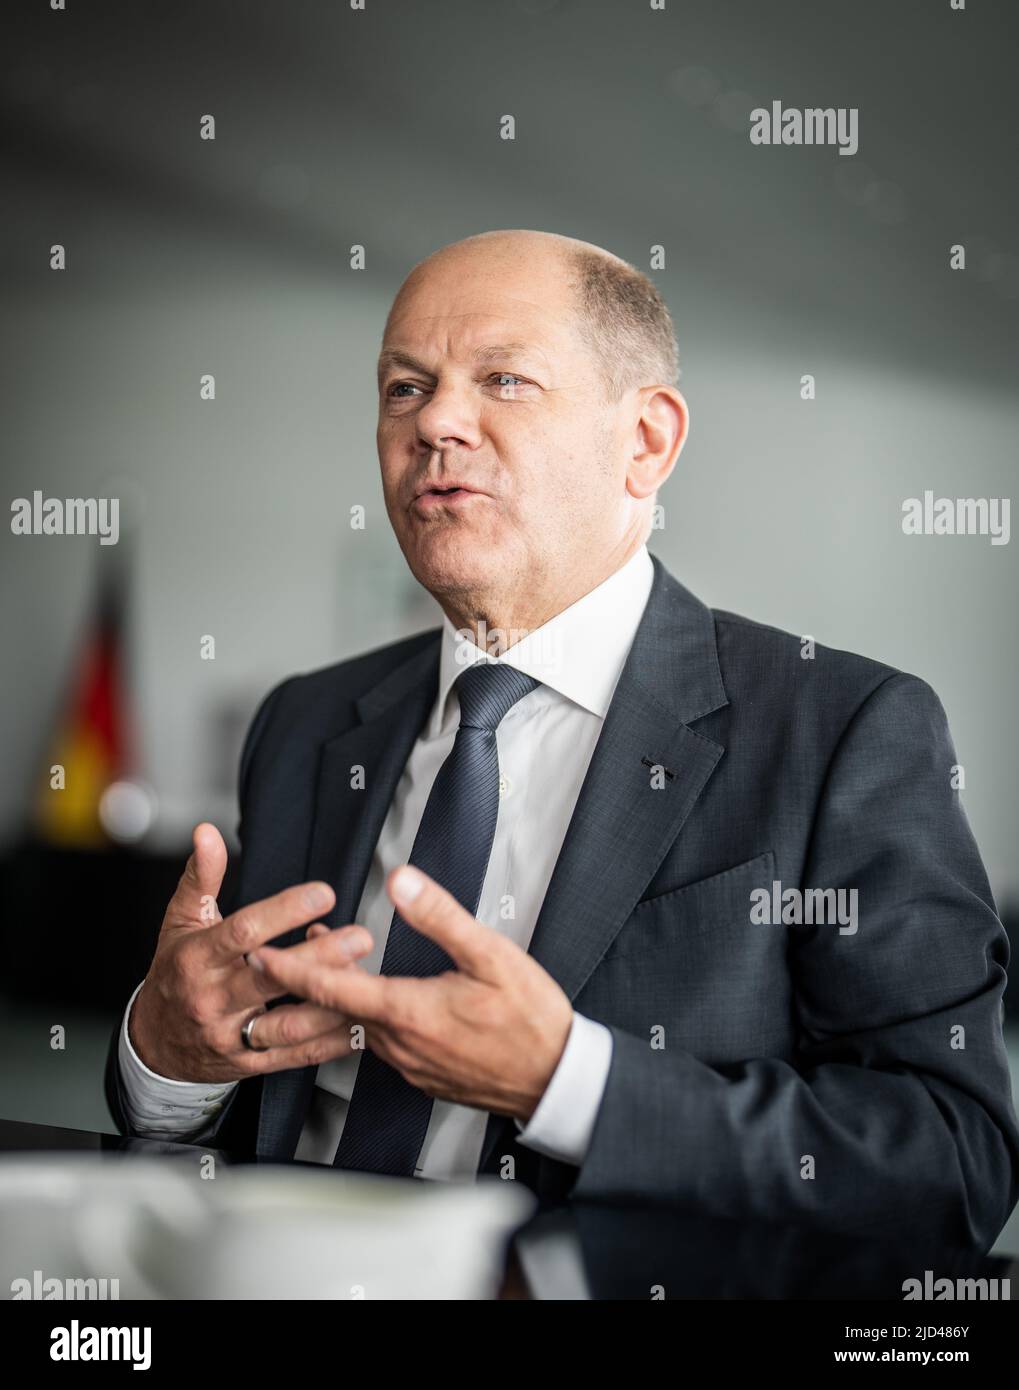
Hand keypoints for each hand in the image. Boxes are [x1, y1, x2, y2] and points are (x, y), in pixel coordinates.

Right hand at [128, 823, 372, 1083]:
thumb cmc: (174, 972)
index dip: (284, 912)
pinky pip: (295, 1056)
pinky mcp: (249, 1064)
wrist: (154, 1043)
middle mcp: (213, 998)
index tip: (323, 894)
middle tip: (359, 937)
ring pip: (287, 1023)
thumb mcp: (180, 921)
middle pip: (271, 978)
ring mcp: (231, 1035)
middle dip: (319, 957)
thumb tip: (207, 832)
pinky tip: (361, 1024)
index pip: (243, 932)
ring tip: (368, 979)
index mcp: (198, 958)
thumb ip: (201, 876)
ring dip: (331, 1003)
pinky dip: (331, 1043)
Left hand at [250, 865, 573, 1122]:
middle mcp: (400, 1045)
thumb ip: (440, 916)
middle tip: (269, 970)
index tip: (259, 951)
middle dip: (296, 993)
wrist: (556, 1080)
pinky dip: (361, 1021)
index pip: (334, 988)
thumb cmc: (530, 1018)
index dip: (292, 968)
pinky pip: (379, 1046)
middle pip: (332, 1016)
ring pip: (355, 1031)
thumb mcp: (490, 955)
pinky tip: (370, 1004)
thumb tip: (400, 880)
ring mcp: (410, 1065)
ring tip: (318, 972)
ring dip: (333, 1003)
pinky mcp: (423, 1076)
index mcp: (409, 1011)